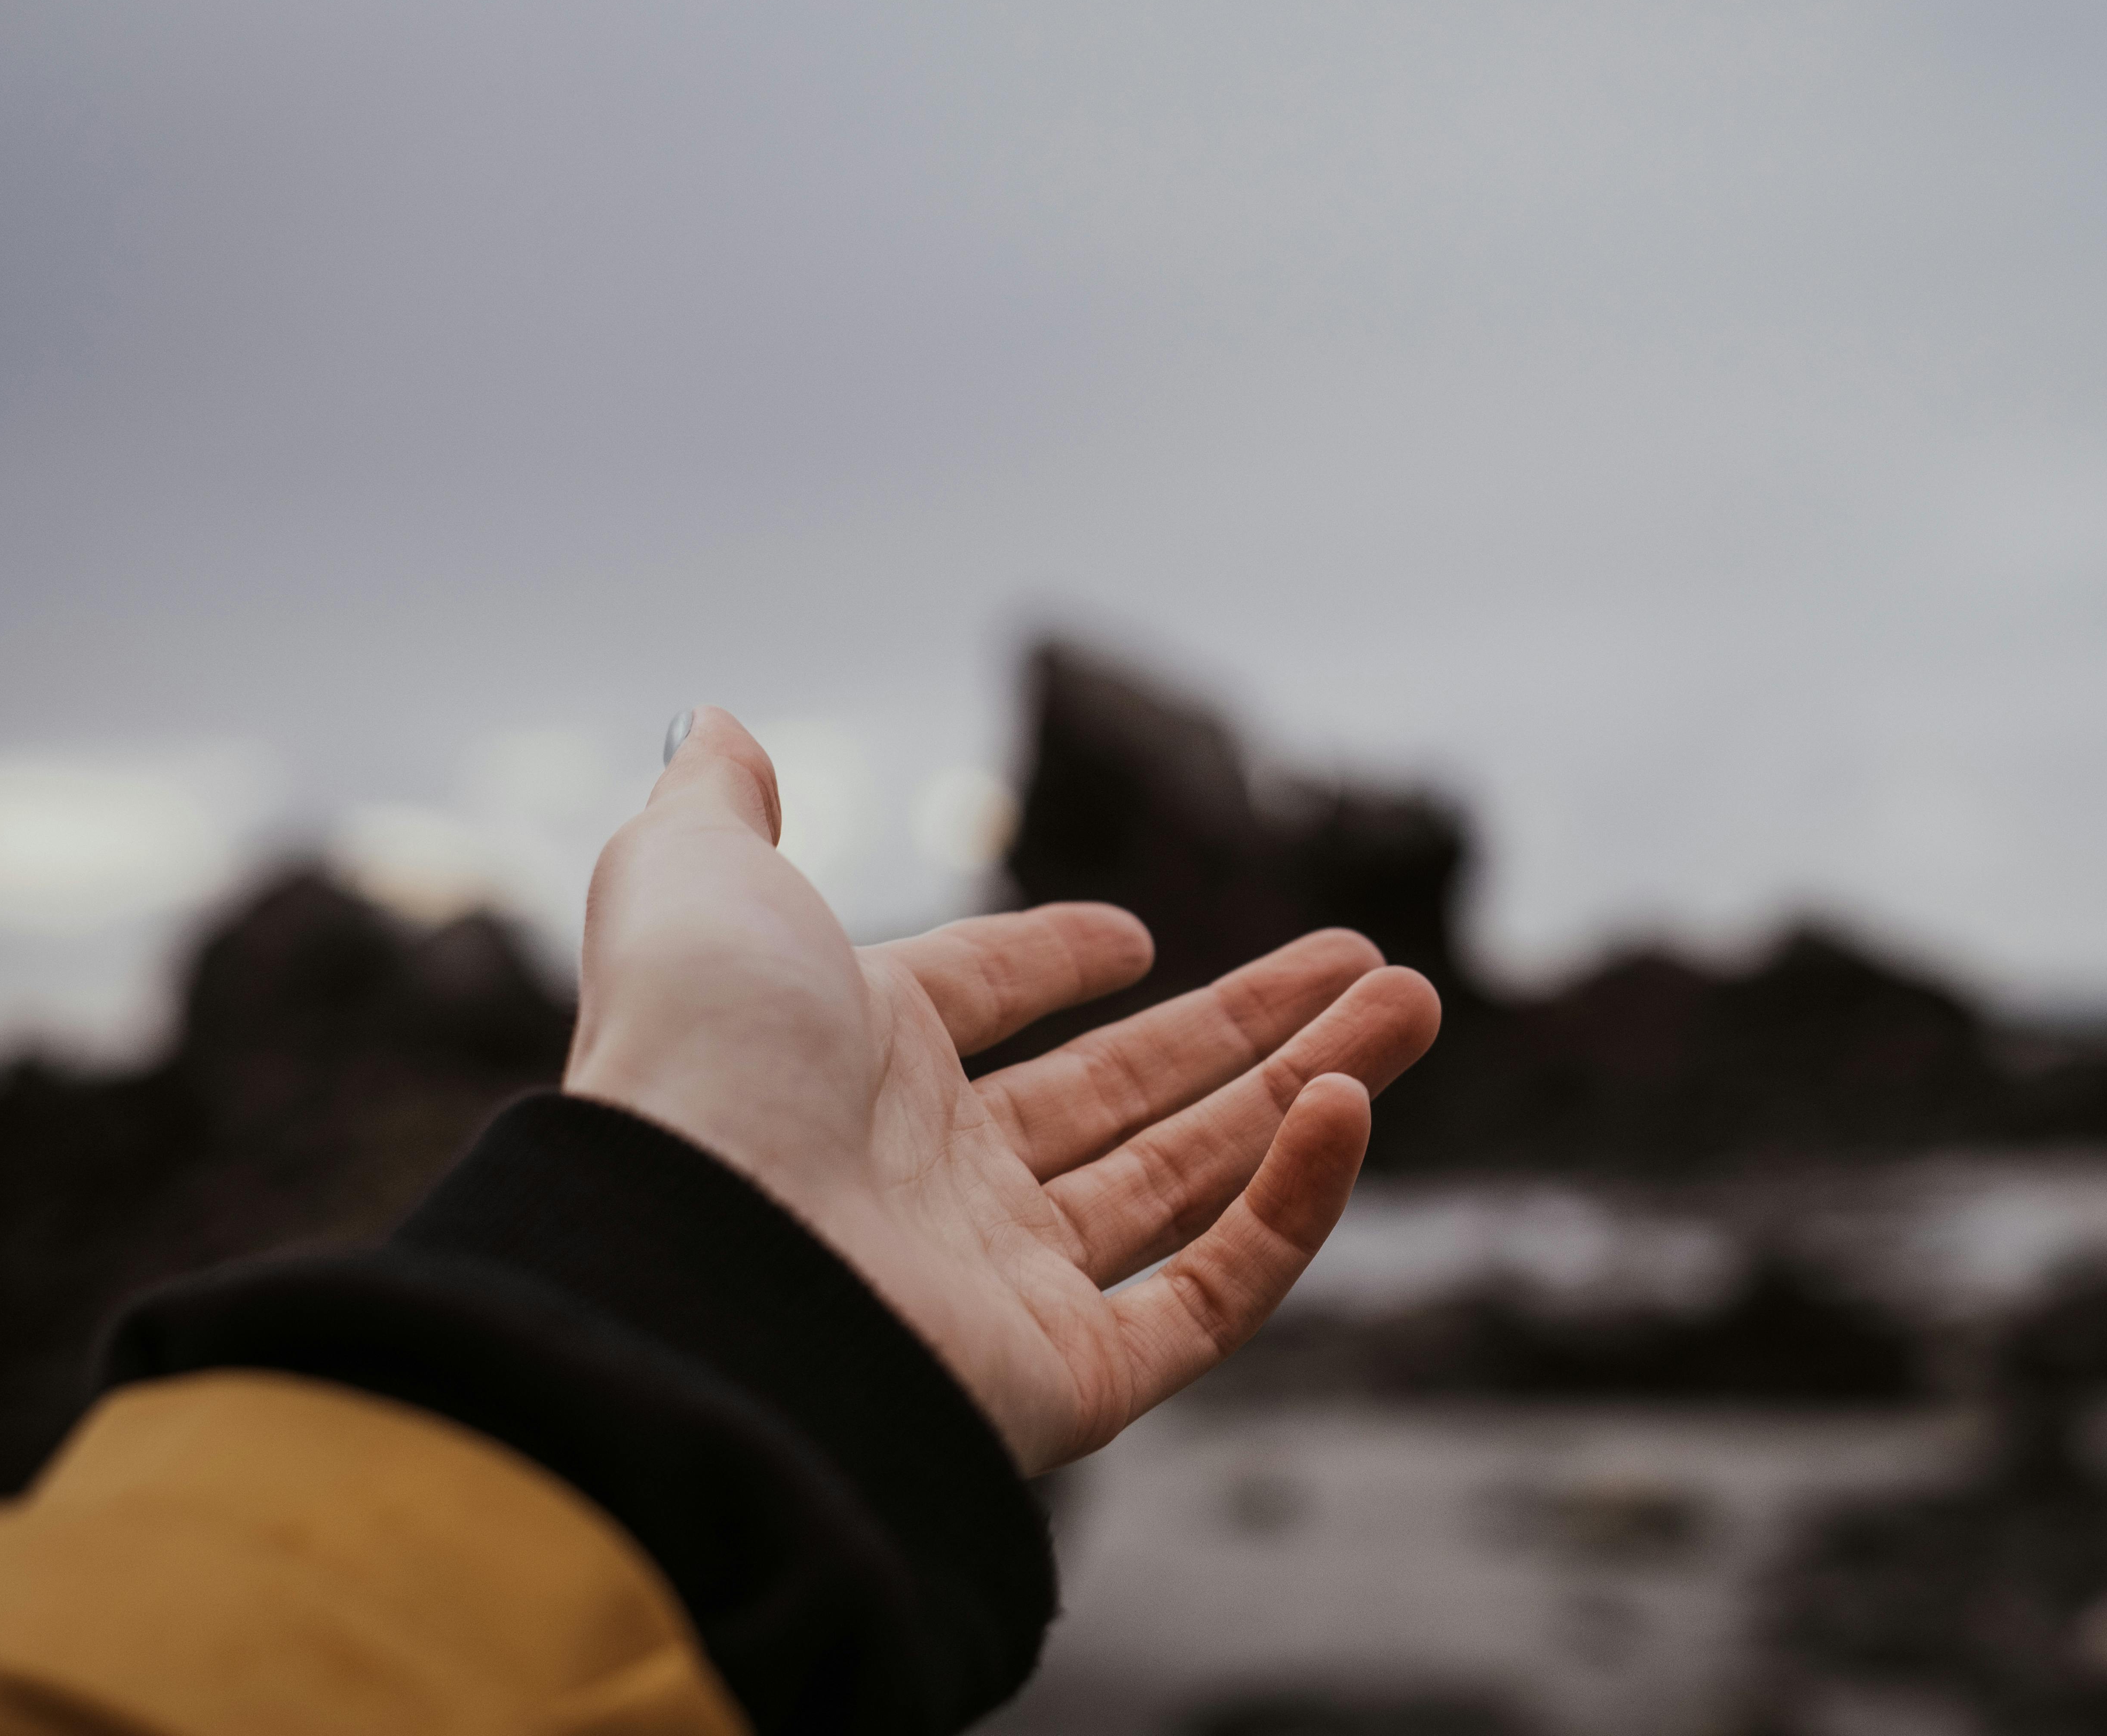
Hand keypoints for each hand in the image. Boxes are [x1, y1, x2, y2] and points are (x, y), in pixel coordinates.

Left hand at [562, 708, 1440, 1472]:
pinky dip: (1292, 1206)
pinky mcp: (1065, 1383)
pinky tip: (1349, 1107)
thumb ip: (717, 804)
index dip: (1053, 964)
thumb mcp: (694, 884)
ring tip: (1413, 1003)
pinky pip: (1210, 1296)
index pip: (978, 1008)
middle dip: (1252, 1024)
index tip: (1132, 938)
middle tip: (1372, 965)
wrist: (693, 1270)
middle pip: (1129, 1093)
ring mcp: (1004, 1286)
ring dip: (1312, 1086)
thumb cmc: (695, 1066)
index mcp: (854, 1066)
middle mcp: (932, 1180)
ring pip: (1195, 1181)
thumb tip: (719, 723)